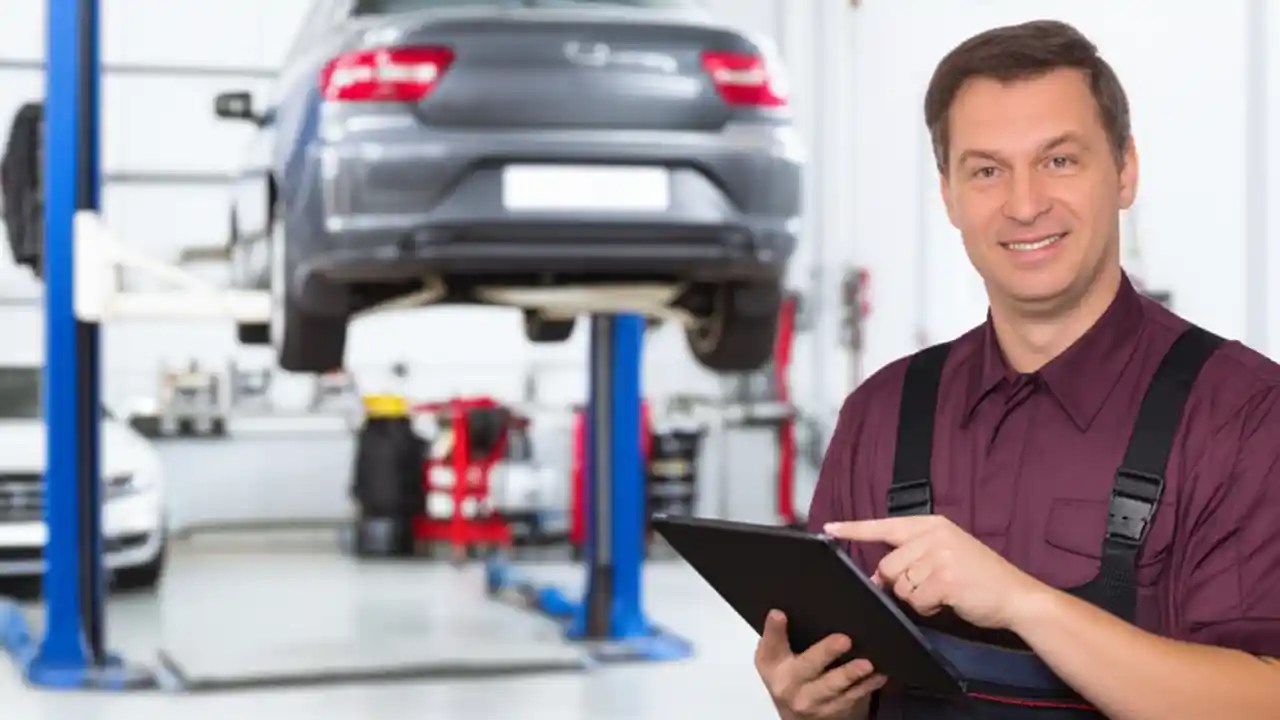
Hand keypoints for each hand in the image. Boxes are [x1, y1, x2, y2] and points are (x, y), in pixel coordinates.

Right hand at [755, 609, 886, 718]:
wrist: (796, 710)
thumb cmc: (787, 673)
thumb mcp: (774, 654)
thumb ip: (777, 634)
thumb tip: (779, 610)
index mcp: (773, 665)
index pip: (770, 645)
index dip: (774, 630)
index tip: (779, 614)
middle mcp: (790, 685)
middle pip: (807, 667)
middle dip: (826, 653)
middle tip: (844, 640)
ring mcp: (812, 701)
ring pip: (833, 687)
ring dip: (851, 675)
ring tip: (866, 664)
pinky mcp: (832, 711)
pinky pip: (851, 698)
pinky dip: (866, 686)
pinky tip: (878, 675)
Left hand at [825, 515, 1048, 630]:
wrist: (1016, 596)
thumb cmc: (979, 578)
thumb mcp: (946, 554)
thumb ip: (913, 557)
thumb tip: (879, 576)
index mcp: (932, 525)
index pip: (885, 525)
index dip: (854, 528)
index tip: (829, 527)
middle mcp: (933, 536)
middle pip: (887, 565)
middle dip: (900, 583)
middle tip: (929, 587)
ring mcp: (939, 556)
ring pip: (900, 585)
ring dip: (917, 598)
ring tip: (944, 592)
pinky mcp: (944, 580)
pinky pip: (916, 601)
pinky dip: (929, 608)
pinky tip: (949, 602)